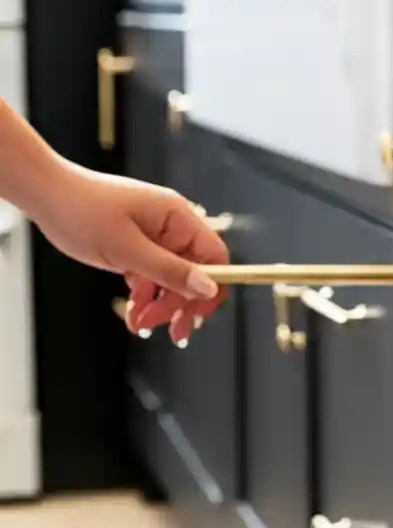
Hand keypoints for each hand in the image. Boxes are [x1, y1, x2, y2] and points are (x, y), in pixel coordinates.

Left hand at [32, 165, 228, 344]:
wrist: (43, 194)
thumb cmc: (80, 209)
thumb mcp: (126, 247)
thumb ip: (169, 270)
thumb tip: (207, 288)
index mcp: (178, 218)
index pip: (214, 256)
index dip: (212, 287)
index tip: (198, 315)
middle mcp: (171, 228)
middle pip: (193, 274)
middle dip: (180, 304)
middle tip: (171, 332)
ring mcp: (154, 239)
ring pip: (170, 281)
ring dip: (159, 306)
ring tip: (140, 323)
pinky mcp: (136, 249)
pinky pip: (151, 279)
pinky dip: (144, 298)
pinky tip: (134, 313)